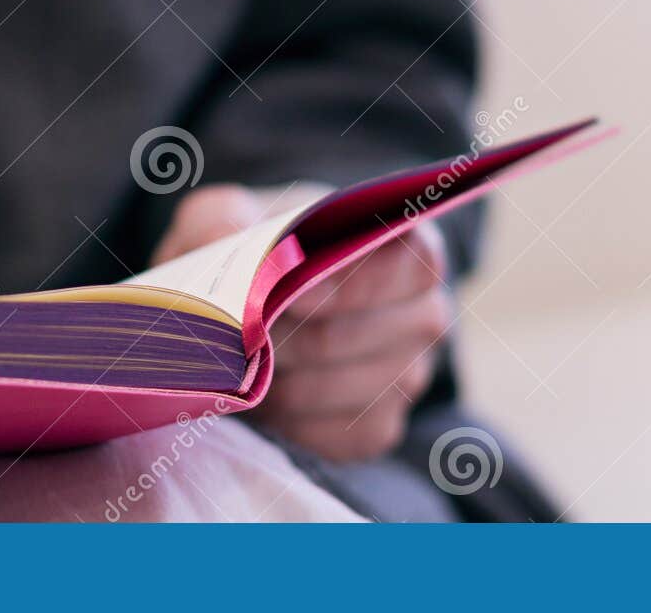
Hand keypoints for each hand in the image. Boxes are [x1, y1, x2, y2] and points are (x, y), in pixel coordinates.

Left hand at [151, 183, 452, 461]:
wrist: (261, 306)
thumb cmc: (259, 252)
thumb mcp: (234, 218)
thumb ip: (225, 221)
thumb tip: (226, 243)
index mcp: (407, 244)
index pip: (406, 264)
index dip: (348, 283)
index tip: (290, 295)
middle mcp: (425, 310)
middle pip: (363, 333)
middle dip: (292, 337)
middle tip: (243, 336)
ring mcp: (411, 373)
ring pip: (346, 387)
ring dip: (285, 381)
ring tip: (246, 365)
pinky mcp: (382, 426)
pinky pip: (339, 433)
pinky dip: (292, 421)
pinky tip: (264, 398)